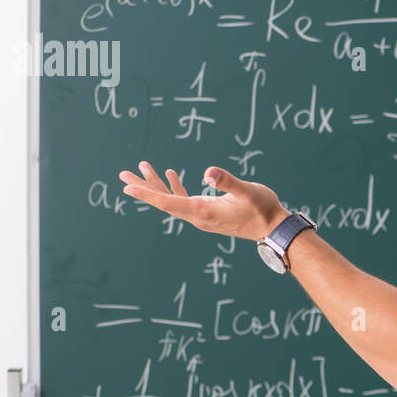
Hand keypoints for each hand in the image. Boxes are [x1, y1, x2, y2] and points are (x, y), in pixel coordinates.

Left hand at [119, 161, 288, 241]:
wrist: (274, 228)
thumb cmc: (263, 209)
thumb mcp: (248, 192)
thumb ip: (228, 182)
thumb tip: (208, 172)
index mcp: (202, 211)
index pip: (168, 202)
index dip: (147, 194)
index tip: (127, 187)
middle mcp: (198, 216)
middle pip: (164, 201)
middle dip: (144, 187)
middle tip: (123, 175)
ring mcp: (202, 215)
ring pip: (172, 200)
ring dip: (157, 185)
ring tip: (141, 169)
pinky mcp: (208, 212)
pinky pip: (185, 200)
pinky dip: (175, 187)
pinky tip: (172, 175)